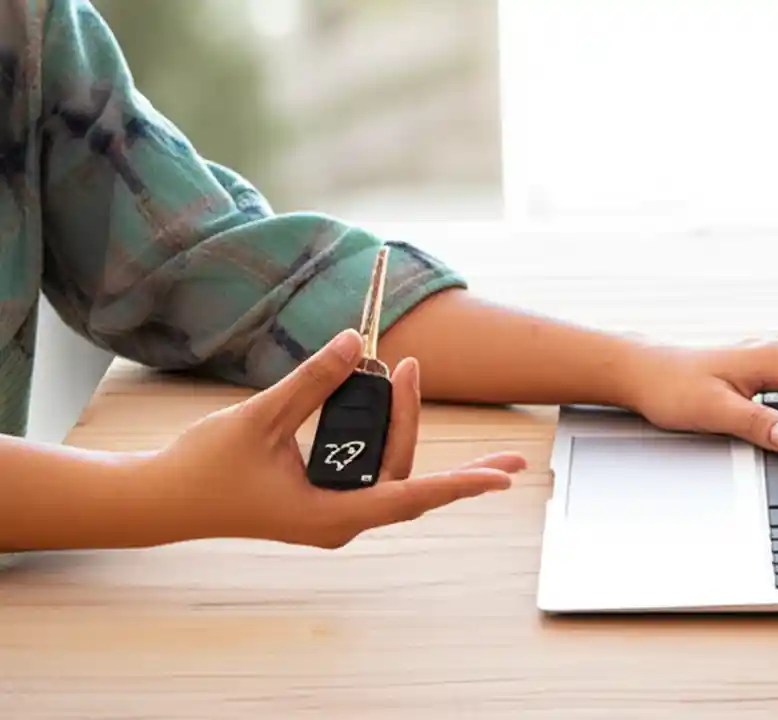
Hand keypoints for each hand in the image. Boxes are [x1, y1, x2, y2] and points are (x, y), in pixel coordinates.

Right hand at [148, 330, 525, 548]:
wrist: (162, 500)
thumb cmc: (205, 469)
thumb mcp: (261, 418)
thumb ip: (311, 382)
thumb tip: (353, 341)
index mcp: (331, 515)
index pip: (411, 497)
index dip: (460, 484)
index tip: (501, 477)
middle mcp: (341, 520)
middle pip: (402, 471)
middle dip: (412, 417)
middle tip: (415, 367)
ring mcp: (333, 512)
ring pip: (388, 469)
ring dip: (396, 421)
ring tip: (402, 373)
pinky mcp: (323, 499)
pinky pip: (369, 468)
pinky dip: (378, 433)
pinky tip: (387, 402)